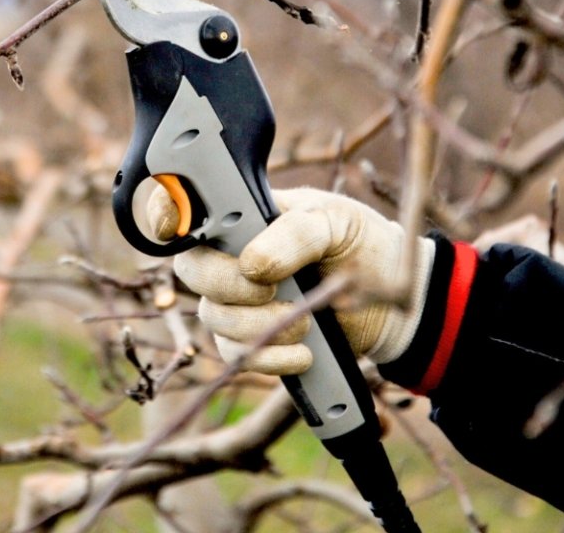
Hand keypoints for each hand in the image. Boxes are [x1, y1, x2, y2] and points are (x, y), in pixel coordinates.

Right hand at [149, 187, 431, 374]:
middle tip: (269, 287)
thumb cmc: (362, 244)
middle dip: (227, 283)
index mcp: (243, 211)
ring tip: (306, 320)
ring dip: (257, 324)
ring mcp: (236, 298)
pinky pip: (235, 354)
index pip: (182, 205)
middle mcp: (230, 253)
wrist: (399, 302)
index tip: (174, 230)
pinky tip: (304, 352)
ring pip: (212, 316)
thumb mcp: (335, 221)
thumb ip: (294, 234)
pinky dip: (269, 357)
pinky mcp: (251, 339)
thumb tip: (251, 265)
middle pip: (190, 269)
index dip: (164, 213)